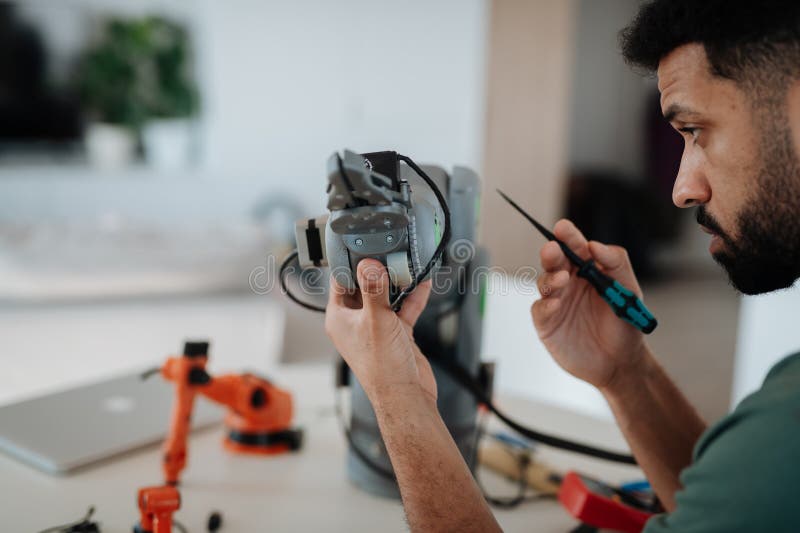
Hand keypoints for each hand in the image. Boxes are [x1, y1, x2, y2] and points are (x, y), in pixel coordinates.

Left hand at [325, 259, 435, 402]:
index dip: (349, 264)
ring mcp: (376, 327)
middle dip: (376, 269)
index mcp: (339, 319)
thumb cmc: (382, 368)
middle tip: (387, 250)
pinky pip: (403, 308)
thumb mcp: (377, 321)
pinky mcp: (396, 333)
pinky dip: (412, 296)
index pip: (339, 282)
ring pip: (385, 296)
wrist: (406, 395)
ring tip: (406, 262)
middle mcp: (355, 321)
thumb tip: (368, 265)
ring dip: (396, 281)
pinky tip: (422, 282)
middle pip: (364, 286)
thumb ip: (374, 290)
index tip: (361, 245)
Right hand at [531, 219, 648, 389]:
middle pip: (554, 262)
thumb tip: (595, 245)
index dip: (568, 236)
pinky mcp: (547, 324)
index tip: (563, 228)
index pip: (575, 248)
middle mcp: (569, 284)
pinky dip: (545, 305)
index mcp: (588, 272)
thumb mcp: (629, 292)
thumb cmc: (624, 326)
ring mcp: (556, 303)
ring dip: (551, 277)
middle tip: (554, 248)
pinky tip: (555, 303)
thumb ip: (616, 264)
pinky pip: (540, 310)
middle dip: (552, 252)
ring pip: (544, 282)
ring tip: (563, 279)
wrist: (620, 364)